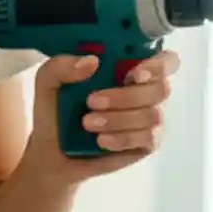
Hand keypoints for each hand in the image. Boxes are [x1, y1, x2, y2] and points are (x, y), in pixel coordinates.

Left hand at [20, 50, 179, 185]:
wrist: (52, 151)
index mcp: (128, 68)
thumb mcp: (48, 81)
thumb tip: (91, 61)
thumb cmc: (57, 109)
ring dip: (118, 119)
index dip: (158, 64)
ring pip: (152, 114)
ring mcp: (147, 118)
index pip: (164, 60)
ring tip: (87, 123)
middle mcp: (144, 91)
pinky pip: (148, 138)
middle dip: (126, 95)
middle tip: (92, 101)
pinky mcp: (145, 143)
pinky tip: (102, 141)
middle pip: (161, 87)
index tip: (133, 73)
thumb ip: (62, 65)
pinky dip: (122, 139)